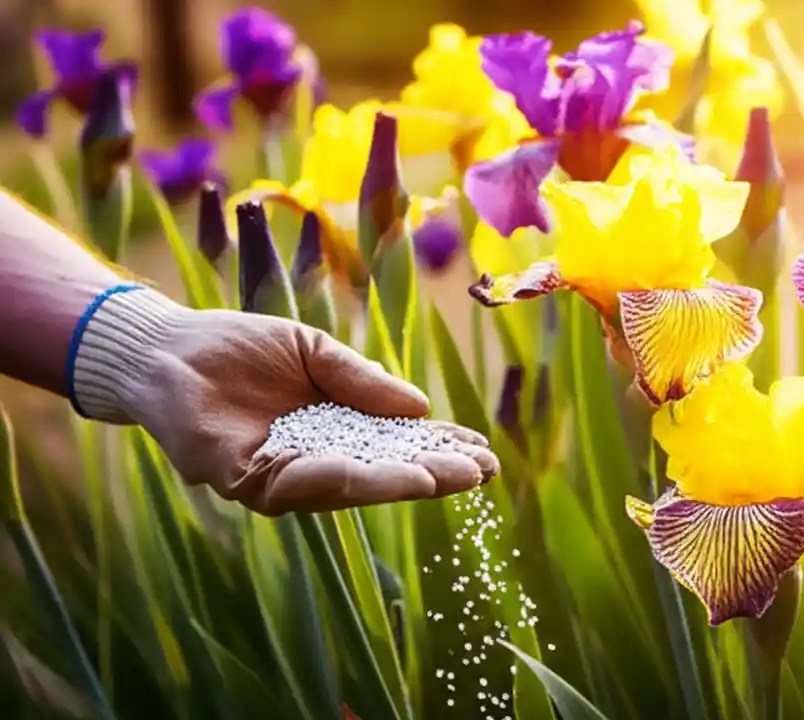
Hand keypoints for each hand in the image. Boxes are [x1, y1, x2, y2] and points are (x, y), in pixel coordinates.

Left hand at [71, 288, 498, 514]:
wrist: (166, 346)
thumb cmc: (240, 346)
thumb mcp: (316, 353)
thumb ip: (362, 382)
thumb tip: (421, 408)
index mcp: (334, 433)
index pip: (397, 447)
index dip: (440, 452)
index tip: (483, 455)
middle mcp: (310, 464)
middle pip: (379, 475)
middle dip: (430, 474)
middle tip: (477, 475)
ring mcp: (276, 477)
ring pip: (344, 486)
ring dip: (392, 482)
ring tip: (437, 477)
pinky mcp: (241, 479)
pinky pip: (295, 483)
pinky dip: (337, 477)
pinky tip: (371, 471)